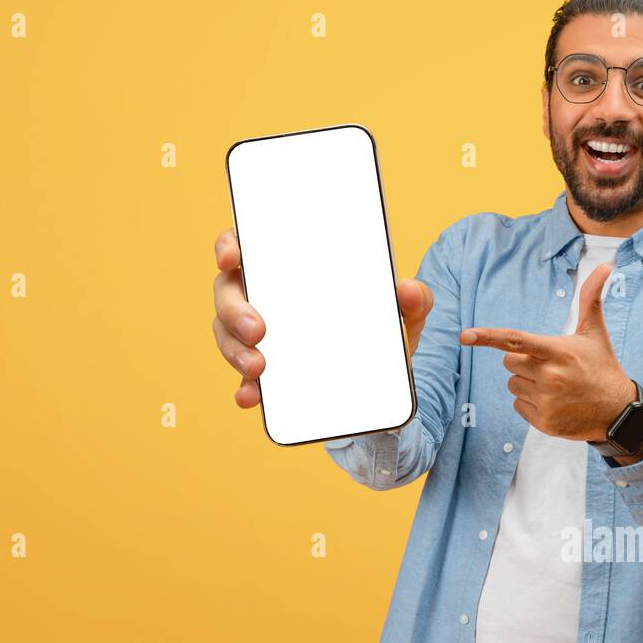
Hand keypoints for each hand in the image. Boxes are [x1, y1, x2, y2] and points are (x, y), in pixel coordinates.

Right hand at [212, 226, 435, 408]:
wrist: (383, 387)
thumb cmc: (381, 332)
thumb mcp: (404, 317)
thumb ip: (415, 300)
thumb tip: (410, 290)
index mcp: (291, 270)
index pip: (248, 246)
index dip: (229, 245)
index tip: (231, 257)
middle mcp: (266, 297)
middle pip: (228, 292)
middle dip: (234, 310)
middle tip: (258, 330)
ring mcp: (258, 336)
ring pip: (227, 335)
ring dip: (235, 352)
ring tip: (259, 369)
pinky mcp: (263, 375)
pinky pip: (244, 379)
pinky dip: (246, 389)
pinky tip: (251, 397)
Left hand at [458, 262, 635, 441]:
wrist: (618, 411)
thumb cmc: (601, 366)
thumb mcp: (595, 333)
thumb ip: (591, 298)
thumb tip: (606, 265)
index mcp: (558, 350)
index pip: (515, 340)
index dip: (487, 336)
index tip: (464, 336)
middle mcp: (550, 375)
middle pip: (508, 362)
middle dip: (522, 363)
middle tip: (550, 367)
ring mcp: (546, 400)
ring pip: (512, 385)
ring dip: (527, 384)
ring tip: (555, 386)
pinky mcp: (543, 421)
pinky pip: (518, 406)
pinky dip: (530, 404)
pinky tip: (554, 403)